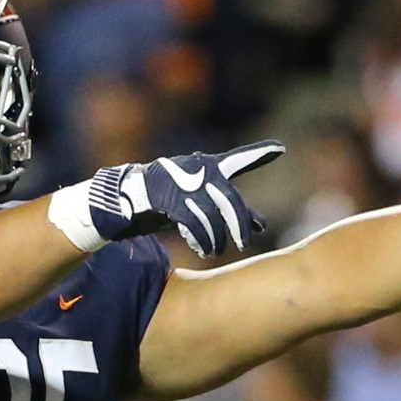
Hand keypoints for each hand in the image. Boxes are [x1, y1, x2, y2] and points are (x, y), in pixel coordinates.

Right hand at [54, 141, 284, 257]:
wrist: (120, 202)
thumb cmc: (163, 203)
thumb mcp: (198, 204)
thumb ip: (229, 210)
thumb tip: (261, 225)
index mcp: (206, 166)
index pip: (237, 160)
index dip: (258, 154)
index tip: (281, 149)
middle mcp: (196, 170)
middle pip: (229, 199)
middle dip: (240, 222)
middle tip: (248, 241)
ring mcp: (182, 182)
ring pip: (211, 214)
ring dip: (217, 238)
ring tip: (216, 251)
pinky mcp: (168, 198)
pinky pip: (192, 222)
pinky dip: (201, 239)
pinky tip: (203, 250)